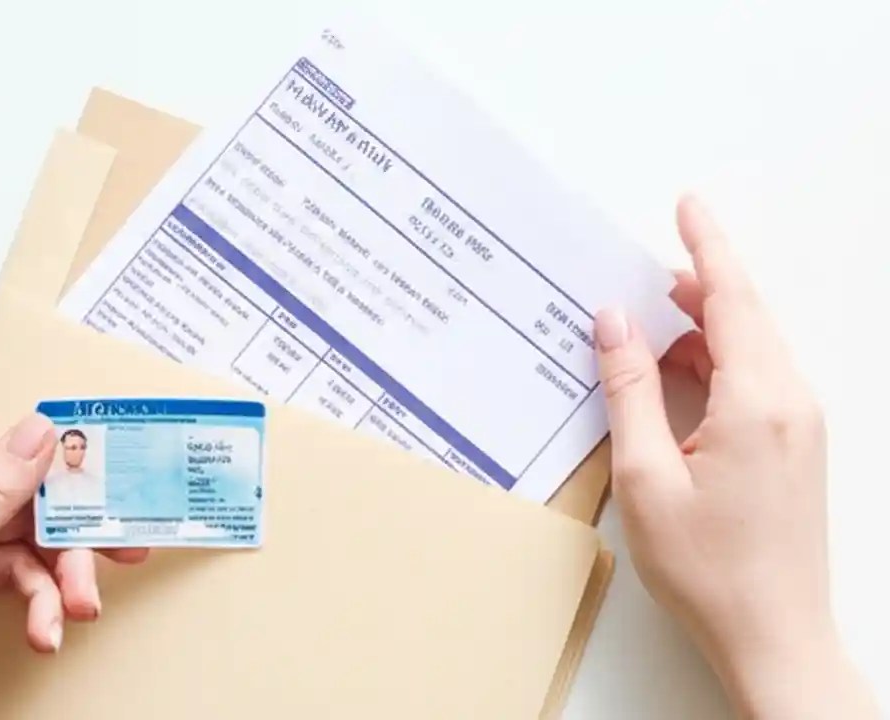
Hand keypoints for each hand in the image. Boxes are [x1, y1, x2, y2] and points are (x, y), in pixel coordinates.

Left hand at [0, 414, 146, 719]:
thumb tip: (38, 430)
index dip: (56, 471)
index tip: (108, 485)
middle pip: (13, 502)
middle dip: (60, 543)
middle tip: (107, 567)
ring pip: (15, 545)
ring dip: (50, 582)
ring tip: (71, 615)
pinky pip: (2, 576)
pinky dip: (29, 603)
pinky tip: (43, 631)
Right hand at [594, 196, 877, 717]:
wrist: (774, 636)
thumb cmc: (708, 568)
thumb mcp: (646, 476)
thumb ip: (629, 389)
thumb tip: (613, 322)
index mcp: (757, 402)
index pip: (731, 299)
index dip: (706, 246)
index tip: (687, 204)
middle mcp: (791, 403)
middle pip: (746, 316)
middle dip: (699, 282)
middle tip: (648, 266)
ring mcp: (800, 426)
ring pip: (752, 347)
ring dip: (705, 325)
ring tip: (650, 322)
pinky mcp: (796, 447)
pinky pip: (758, 379)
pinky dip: (717, 361)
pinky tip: (679, 374)